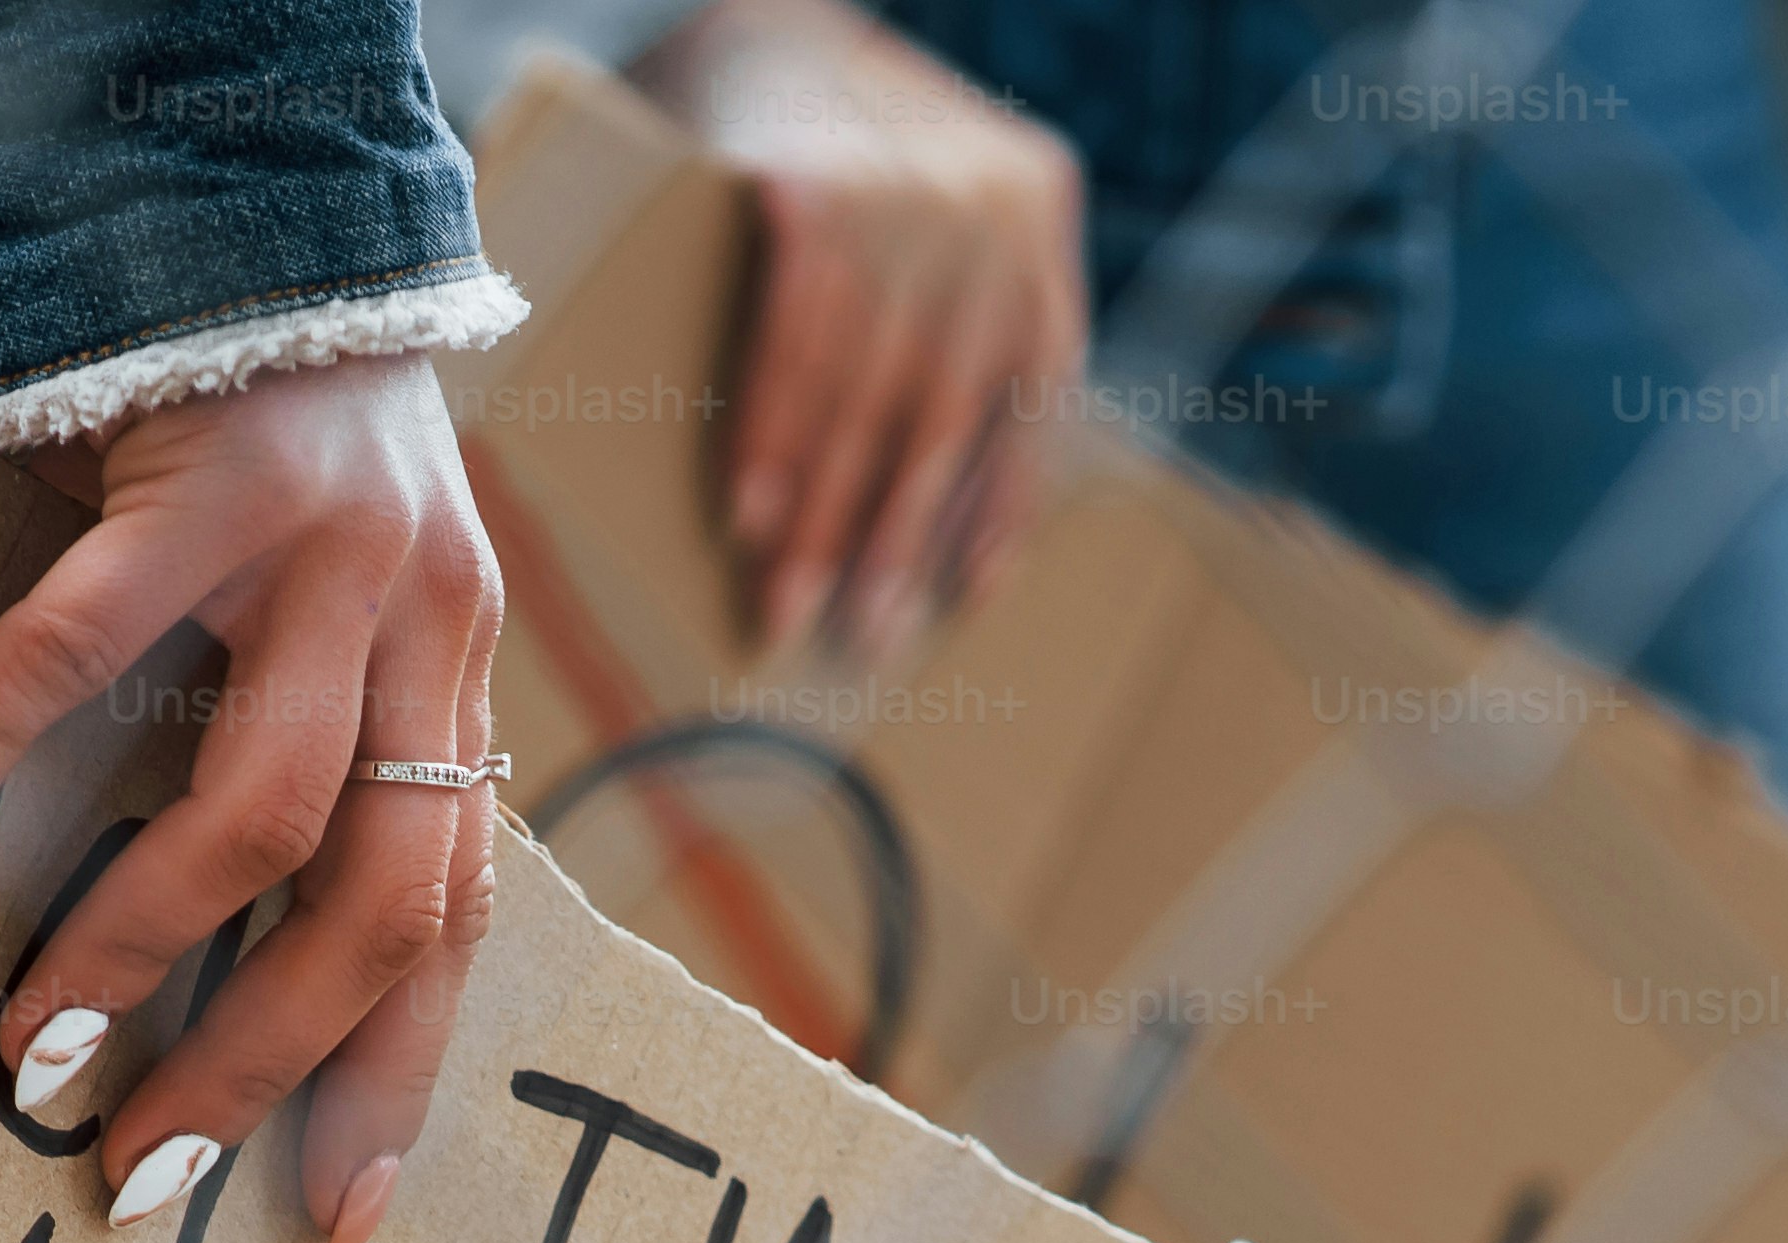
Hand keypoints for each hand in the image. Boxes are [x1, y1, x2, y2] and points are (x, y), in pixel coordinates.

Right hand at [0, 353, 501, 1242]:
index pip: (456, 915)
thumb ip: (300, 744)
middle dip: (261, 1061)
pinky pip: (89, 641)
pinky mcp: (207, 468)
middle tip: (140, 1172)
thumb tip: (207, 967)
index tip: (332, 1221)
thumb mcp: (319, 607)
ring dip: (146, 950)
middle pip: (377, 899)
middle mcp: (424, 622)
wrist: (253, 193)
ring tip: (39, 1048)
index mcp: (453, 673)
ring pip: (267, 808)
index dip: (398, 1076)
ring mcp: (327, 546)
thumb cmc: (258, 441)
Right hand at [635, 0, 1088, 658]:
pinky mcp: (812, 189)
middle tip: (861, 636)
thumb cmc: (837, 149)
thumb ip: (959, 318)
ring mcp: (907, 191)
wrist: (748, 24)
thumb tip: (942, 513)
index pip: (1036, 387)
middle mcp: (995, 199)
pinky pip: (793, 347)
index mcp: (1043, 210)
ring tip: (783, 601)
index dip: (1001, 500)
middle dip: (893, 536)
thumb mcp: (937, 217)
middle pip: (945, 408)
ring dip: (817, 514)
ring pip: (867, 392)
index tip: (964, 595)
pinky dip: (766, 439)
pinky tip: (745, 510)